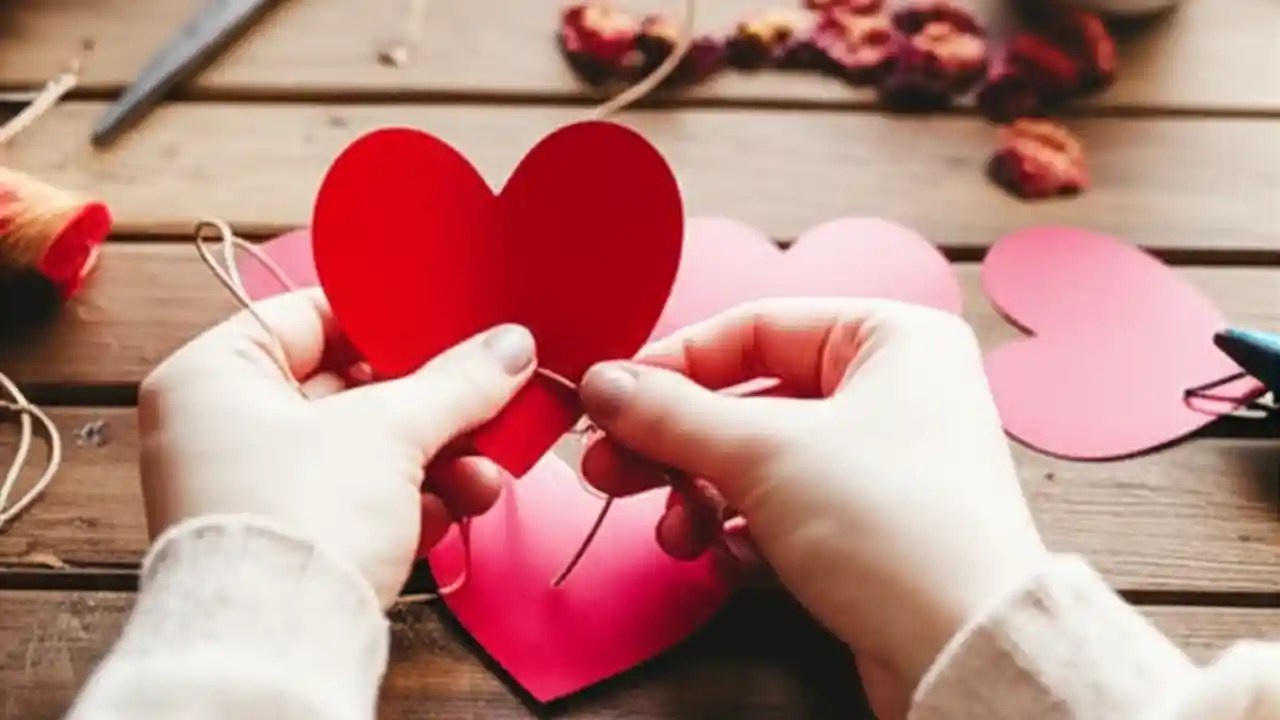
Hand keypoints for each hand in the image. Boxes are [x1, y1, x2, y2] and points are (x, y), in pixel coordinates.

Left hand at [138, 290, 535, 606]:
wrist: (279, 648)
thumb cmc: (297, 521)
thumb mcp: (390, 430)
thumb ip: (456, 381)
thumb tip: (510, 348)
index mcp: (212, 378)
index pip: (310, 316)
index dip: (387, 321)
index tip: (448, 328)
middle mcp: (220, 430)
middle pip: (348, 389)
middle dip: (430, 406)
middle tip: (485, 398)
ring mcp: (253, 490)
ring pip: (362, 451)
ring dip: (435, 458)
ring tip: (483, 468)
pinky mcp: (288, 541)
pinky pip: (358, 501)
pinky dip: (411, 502)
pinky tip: (455, 506)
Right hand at [578, 299, 1046, 714]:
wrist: (964, 653)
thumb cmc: (893, 527)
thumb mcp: (766, 454)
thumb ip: (674, 414)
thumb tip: (601, 384)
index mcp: (892, 339)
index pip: (755, 328)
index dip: (673, 363)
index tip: (608, 398)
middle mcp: (893, 394)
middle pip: (749, 401)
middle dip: (675, 443)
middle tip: (606, 469)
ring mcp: (883, 466)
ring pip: (761, 464)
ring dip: (703, 498)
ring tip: (676, 535)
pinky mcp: (871, 531)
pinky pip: (784, 515)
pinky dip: (744, 537)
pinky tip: (727, 562)